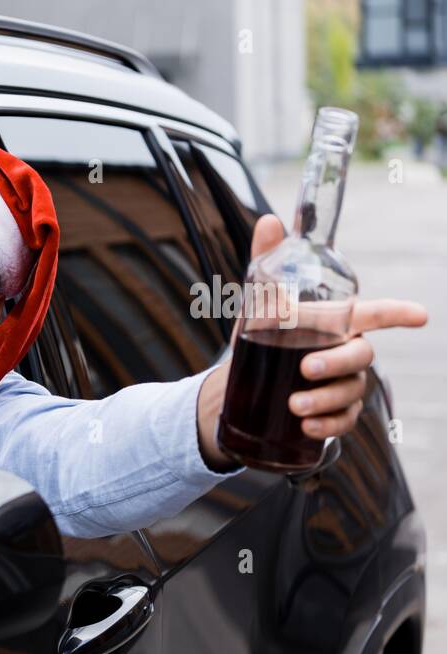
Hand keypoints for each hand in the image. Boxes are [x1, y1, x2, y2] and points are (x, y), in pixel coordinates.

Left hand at [197, 214, 428, 469]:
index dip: (397, 314)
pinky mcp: (332, 412)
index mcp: (336, 322)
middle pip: (361, 354)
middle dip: (337, 362)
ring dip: (326, 399)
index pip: (374, 314)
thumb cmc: (260, 337)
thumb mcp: (258, 303)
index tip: (420, 316)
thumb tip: (269, 221)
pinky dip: (328, 425)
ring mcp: (342, 382)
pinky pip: (343, 420)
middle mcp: (345, 351)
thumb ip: (267, 264)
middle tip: (305, 369)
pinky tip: (308, 428)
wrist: (238, 384)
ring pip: (352, 390)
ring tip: (294, 406)